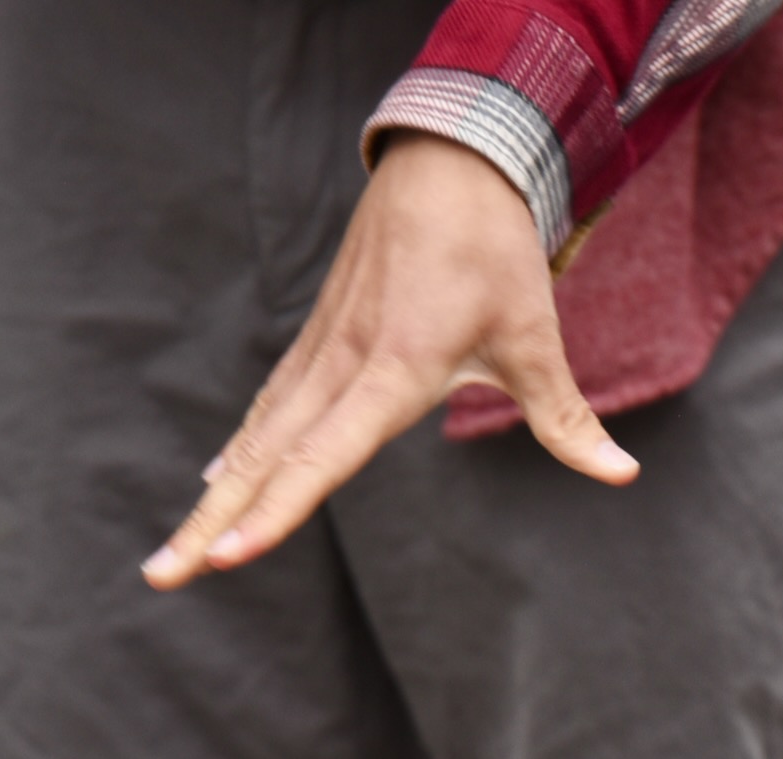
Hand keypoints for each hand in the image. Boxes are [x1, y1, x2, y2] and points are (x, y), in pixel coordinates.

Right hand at [142, 133, 636, 590]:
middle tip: (161, 576)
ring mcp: (322, 348)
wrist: (450, 159)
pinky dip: (240, 447)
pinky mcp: (318, 336)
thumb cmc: (496, 252)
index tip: (230, 553)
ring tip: (173, 553)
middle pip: (266, 458)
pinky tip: (216, 480)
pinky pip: (269, 402)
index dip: (278, 508)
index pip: (324, 455)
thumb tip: (622, 475)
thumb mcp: (537, 337)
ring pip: (256, 435)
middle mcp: (343, 363)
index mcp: (393, 369)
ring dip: (213, 494)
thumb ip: (568, 419)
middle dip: (213, 522)